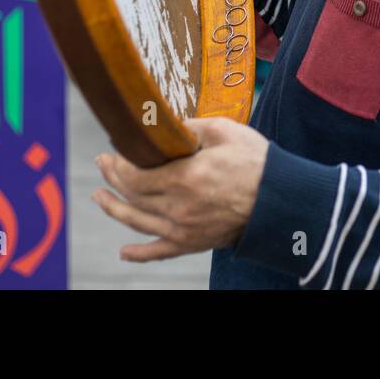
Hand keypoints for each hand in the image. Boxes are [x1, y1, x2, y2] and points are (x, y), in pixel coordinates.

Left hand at [92, 116, 268, 261]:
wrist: (280, 199)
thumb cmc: (255, 162)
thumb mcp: (225, 131)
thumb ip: (191, 127)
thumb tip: (167, 124)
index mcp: (185, 178)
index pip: (135, 176)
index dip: (118, 165)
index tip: (112, 153)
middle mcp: (179, 207)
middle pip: (133, 196)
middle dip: (113, 179)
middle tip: (102, 165)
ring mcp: (184, 229)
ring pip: (138, 222)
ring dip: (114, 209)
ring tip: (99, 197)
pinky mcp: (193, 243)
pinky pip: (160, 252)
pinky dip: (139, 254)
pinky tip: (123, 253)